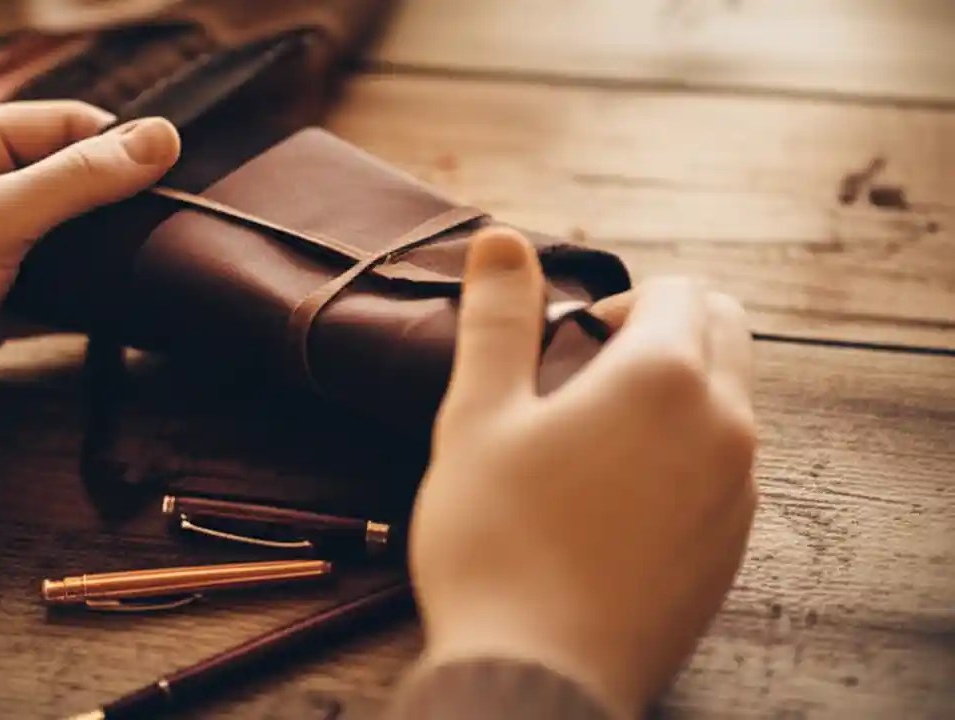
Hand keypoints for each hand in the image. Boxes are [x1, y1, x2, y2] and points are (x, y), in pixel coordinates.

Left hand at [0, 101, 180, 453]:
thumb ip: (79, 181)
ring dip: (104, 258)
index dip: (121, 147)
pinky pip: (56, 294)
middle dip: (119, 207)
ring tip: (159, 269)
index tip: (175, 178)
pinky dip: (87, 301)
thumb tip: (161, 139)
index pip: (66, 126)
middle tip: (173, 231)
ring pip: (68, 244)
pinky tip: (124, 310)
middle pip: (72, 185)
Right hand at [409, 229, 756, 717]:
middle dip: (666, 330)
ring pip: (731, 402)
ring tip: (595, 441)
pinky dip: (686, 455)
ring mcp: (738, 492)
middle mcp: (724, 426)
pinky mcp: (732, 546)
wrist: (533, 676)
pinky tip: (615, 501)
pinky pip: (727, 469)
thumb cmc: (494, 542)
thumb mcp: (477, 416)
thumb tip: (503, 240)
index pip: (680, 290)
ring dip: (678, 393)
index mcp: (665, 378)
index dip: (621, 302)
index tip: (570, 342)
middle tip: (588, 375)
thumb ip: (498, 320)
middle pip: (724, 333)